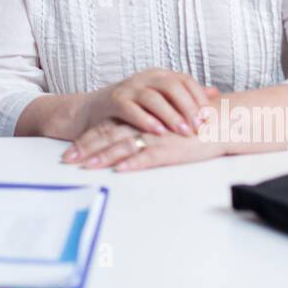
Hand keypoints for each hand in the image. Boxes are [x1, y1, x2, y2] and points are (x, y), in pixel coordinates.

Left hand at [63, 119, 227, 171]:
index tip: (70, 152)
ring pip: (124, 146)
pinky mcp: (171, 149)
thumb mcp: (161, 121)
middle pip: (109, 136)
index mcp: (139, 117)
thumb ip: (144, 125)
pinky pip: (148, 156)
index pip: (107, 127)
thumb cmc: (190, 122)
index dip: (87, 139)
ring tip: (86, 166)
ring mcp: (156, 137)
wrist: (220, 121)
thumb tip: (123, 139)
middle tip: (67, 160)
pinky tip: (119, 169)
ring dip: (103, 157)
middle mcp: (144, 125)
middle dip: (86, 148)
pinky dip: (133, 162)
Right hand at [70, 68, 219, 141]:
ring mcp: (129, 88)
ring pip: (153, 97)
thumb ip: (185, 95)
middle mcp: (145, 78)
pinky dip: (146, 120)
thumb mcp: (160, 98)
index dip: (199, 97)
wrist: (95, 109)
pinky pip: (132, 108)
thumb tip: (215, 92)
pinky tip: (158, 131)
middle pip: (171, 86)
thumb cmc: (133, 107)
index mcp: (159, 75)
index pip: (184, 80)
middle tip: (198, 126)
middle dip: (188, 106)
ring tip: (183, 131)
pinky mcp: (114, 101)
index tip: (209, 115)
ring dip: (170, 115)